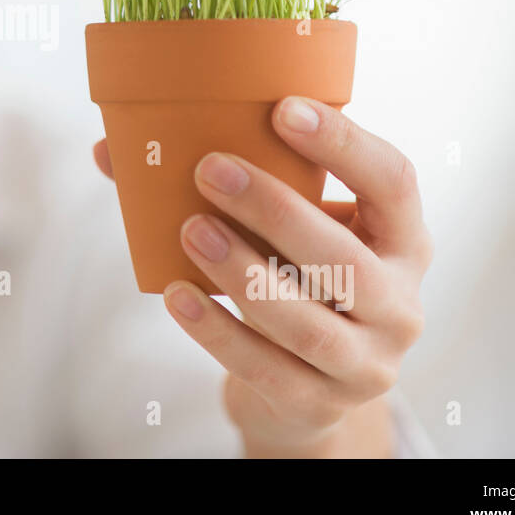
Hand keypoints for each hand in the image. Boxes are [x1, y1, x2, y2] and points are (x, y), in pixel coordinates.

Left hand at [92, 95, 432, 456]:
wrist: (308, 386)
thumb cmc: (293, 279)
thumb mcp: (287, 230)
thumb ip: (229, 184)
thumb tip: (110, 148)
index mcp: (403, 240)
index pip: (393, 181)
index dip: (344, 144)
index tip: (283, 109)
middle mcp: (401, 304)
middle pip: (344, 258)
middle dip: (274, 210)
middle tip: (210, 169)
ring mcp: (366, 363)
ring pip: (305, 321)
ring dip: (242, 271)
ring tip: (190, 229)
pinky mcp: (320, 405)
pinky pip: (265, 367)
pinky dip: (217, 331)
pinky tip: (177, 295)